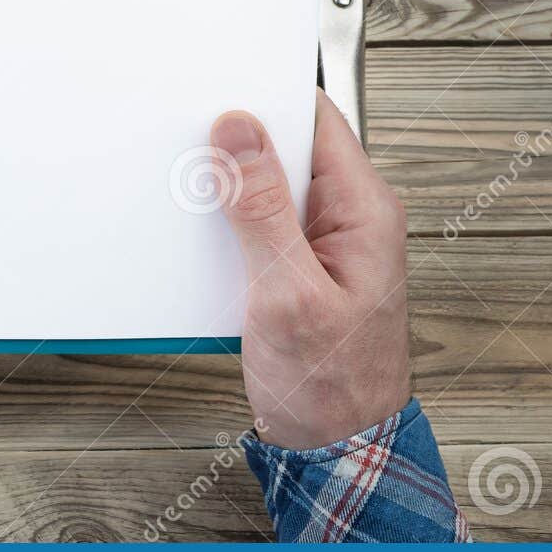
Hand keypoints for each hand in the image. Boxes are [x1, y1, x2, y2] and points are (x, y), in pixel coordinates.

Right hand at [211, 90, 410, 449]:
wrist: (335, 450)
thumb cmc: (330, 385)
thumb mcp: (286, 292)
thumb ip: (261, 209)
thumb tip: (237, 132)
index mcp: (363, 211)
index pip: (314, 120)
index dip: (262, 102)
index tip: (211, 101)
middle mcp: (348, 218)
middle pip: (284, 150)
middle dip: (233, 150)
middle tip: (188, 162)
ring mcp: (324, 242)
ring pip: (265, 187)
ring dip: (225, 194)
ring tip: (194, 214)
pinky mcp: (298, 266)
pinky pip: (258, 224)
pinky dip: (226, 228)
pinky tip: (203, 247)